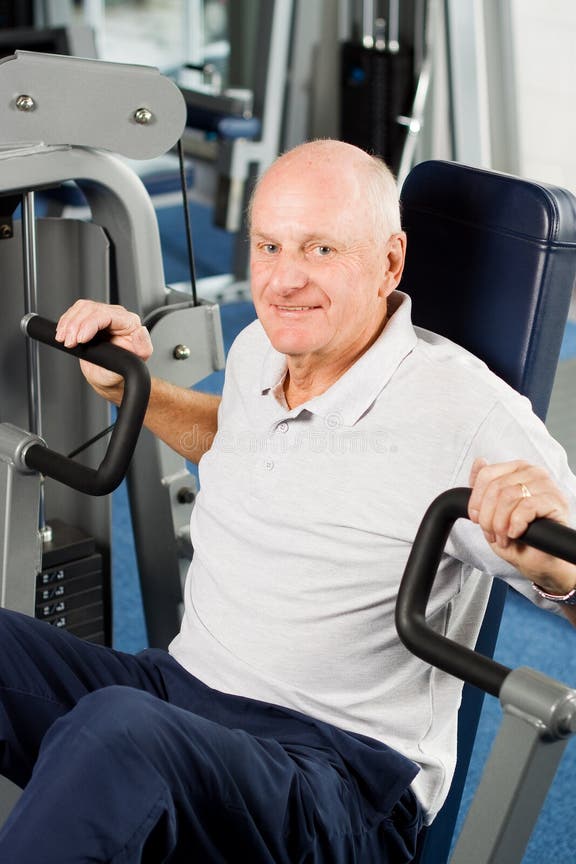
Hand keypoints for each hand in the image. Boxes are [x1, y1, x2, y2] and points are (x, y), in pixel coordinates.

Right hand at [55, 300, 152, 396]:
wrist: (108, 377)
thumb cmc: (121, 371)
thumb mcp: (135, 364)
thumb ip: (142, 346)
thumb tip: (141, 331)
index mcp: (129, 323)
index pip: (107, 315)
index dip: (90, 324)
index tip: (81, 338)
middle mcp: (117, 316)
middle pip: (91, 309)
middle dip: (76, 325)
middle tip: (69, 342)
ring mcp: (102, 316)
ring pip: (81, 308)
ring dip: (68, 323)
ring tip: (64, 339)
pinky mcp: (89, 319)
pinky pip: (75, 312)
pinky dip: (65, 321)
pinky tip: (62, 333)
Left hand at [468, 457, 575, 594]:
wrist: (541, 562)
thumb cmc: (520, 537)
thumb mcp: (493, 511)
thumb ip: (484, 485)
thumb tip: (479, 461)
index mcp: (518, 470)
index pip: (487, 474)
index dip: (476, 499)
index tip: (476, 517)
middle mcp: (534, 473)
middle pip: (496, 487)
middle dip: (488, 516)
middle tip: (491, 534)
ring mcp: (547, 486)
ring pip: (509, 496)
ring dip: (500, 523)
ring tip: (503, 537)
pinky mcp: (556, 501)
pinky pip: (526, 507)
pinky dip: (516, 524)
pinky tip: (516, 533)